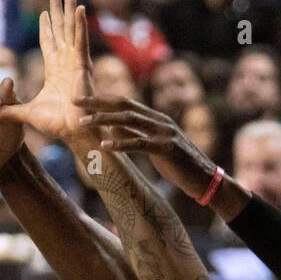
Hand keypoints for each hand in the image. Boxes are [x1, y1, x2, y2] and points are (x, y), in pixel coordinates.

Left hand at [0, 0, 92, 144]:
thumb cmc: (56, 125)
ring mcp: (75, 61)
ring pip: (71, 27)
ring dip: (70, 6)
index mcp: (55, 71)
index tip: (44, 10)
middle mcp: (66, 61)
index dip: (47, 26)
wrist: (73, 132)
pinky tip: (79, 8)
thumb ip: (9, 111)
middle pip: (61, 28)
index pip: (49, 42)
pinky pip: (80, 40)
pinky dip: (80, 24)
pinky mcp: (82, 65)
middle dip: (59, 8)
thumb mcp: (26, 114)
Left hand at [75, 96, 217, 199]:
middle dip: (98, 103)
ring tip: (84, 122)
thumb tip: (112, 129)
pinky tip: (104, 146)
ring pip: (129, 121)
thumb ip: (136, 135)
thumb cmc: (178, 165)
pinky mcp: (167, 149)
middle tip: (76, 102)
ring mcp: (164, 133)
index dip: (103, 99)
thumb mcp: (154, 147)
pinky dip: (120, 144)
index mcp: (156, 118)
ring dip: (104, 121)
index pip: (125, 103)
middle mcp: (160, 120)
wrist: (205, 179)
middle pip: (124, 106)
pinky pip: (140, 144)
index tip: (81, 99)